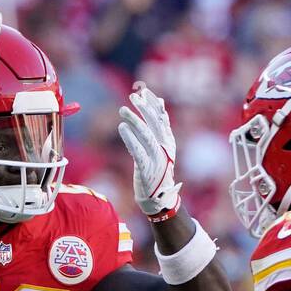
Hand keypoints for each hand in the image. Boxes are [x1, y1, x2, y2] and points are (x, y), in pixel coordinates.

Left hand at [118, 83, 181, 215]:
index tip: (144, 91)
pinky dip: (130, 139)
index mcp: (168, 142)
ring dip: (135, 121)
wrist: (159, 199)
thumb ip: (159, 126)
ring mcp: (157, 159)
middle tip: (132, 96)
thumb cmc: (157, 171)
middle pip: (155, 124)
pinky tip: (122, 128)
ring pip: (146, 135)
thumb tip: (159, 102)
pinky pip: (138, 151)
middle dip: (144, 108)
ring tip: (123, 110)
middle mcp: (164, 149)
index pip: (162, 118)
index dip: (153, 104)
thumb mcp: (161, 147)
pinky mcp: (147, 169)